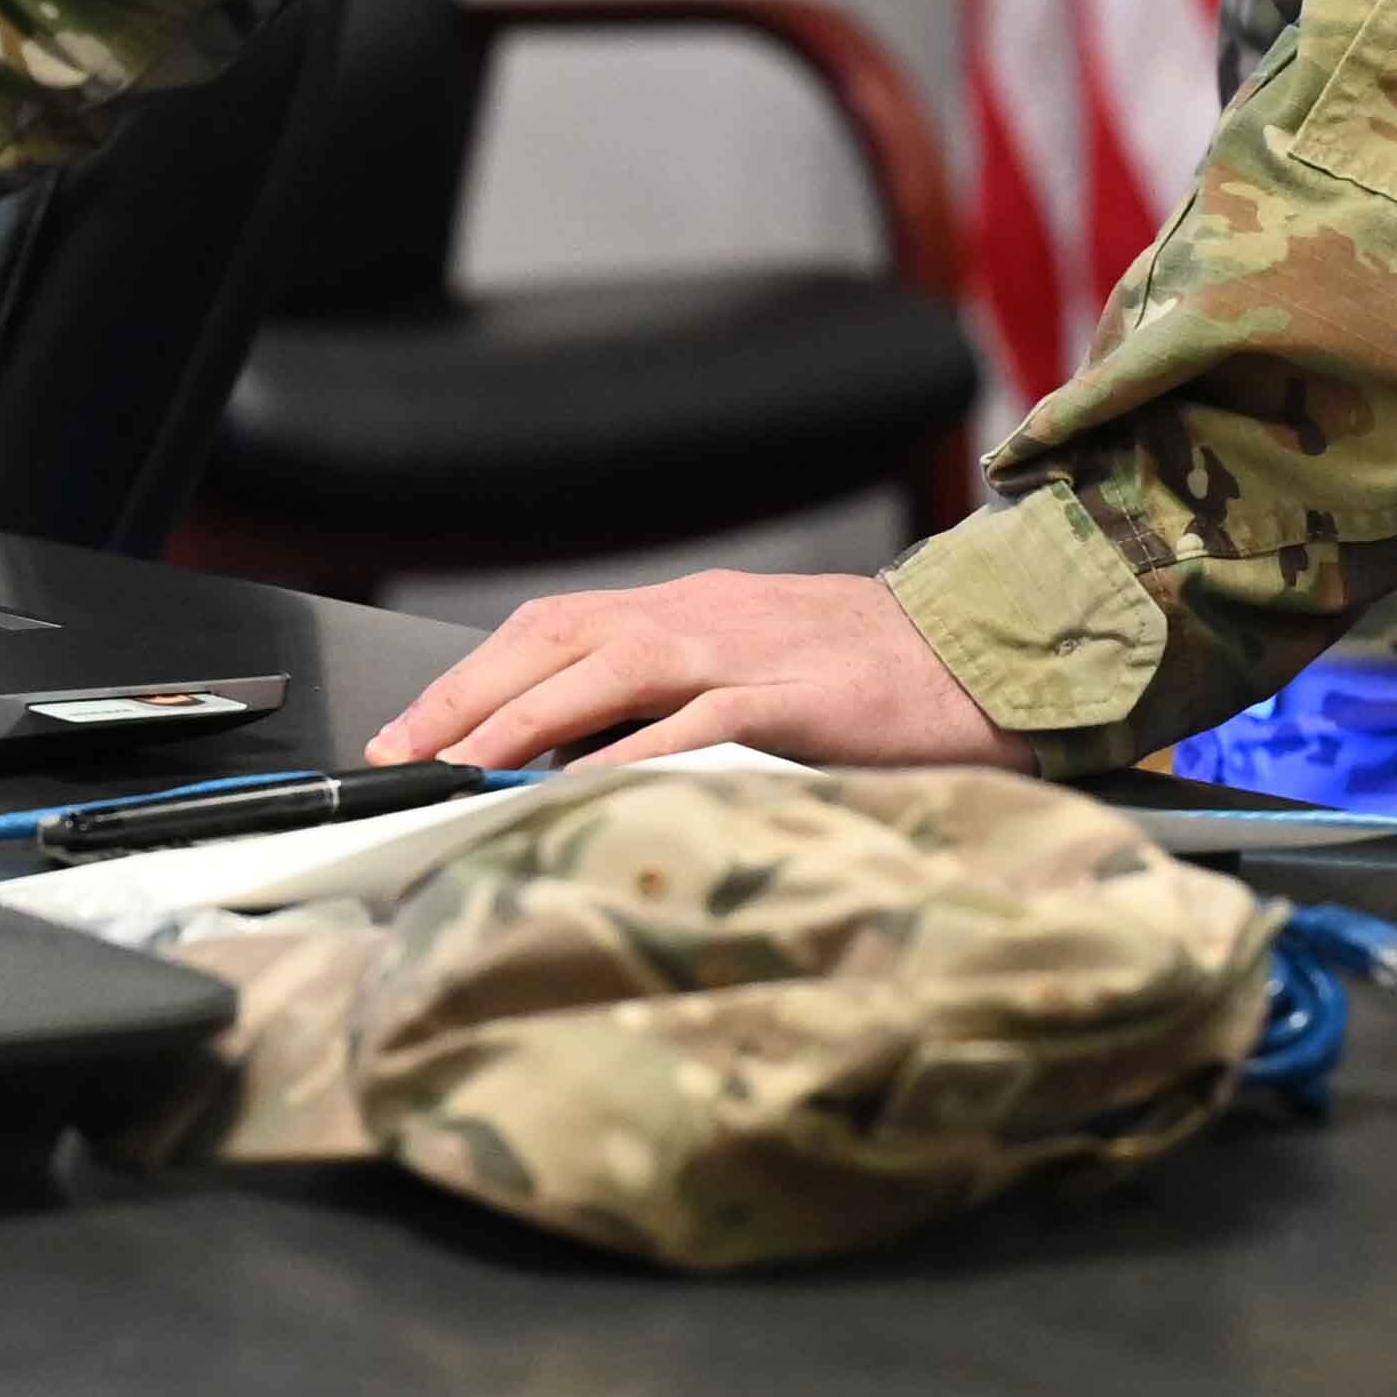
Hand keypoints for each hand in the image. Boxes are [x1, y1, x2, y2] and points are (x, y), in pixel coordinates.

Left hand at [365, 568, 1031, 774]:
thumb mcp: (756, 675)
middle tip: (401, 750)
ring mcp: (753, 650)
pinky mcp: (801, 696)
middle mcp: (707, 615)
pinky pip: (702, 721)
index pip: (553, 628)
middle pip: (559, 638)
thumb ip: (673, 705)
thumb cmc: (875, 682)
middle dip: (469, 695)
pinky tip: (586, 786)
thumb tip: (573, 757)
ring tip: (466, 766)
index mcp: (692, 609)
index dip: (473, 676)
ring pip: (614, 667)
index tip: (409, 731)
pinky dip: (636, 753)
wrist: (994, 657)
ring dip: (530, 718)